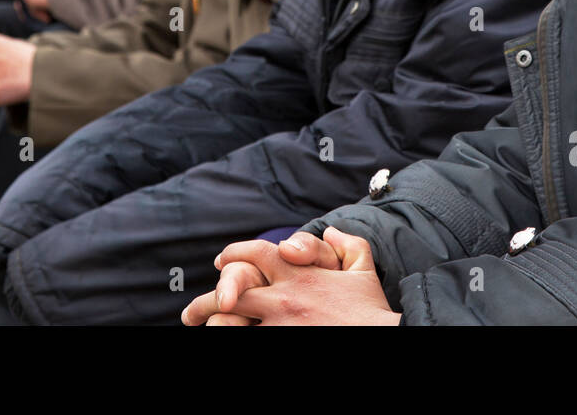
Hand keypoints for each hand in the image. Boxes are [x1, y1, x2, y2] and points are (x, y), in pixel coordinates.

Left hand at [182, 228, 400, 325]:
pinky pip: (249, 340)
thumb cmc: (372, 311)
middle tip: (192, 311)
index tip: (222, 261)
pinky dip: (235, 337)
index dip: (235, 254)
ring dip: (215, 324)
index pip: (257, 255)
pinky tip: (224, 338)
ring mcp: (280, 326)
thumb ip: (347, 244)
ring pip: (234, 322)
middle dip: (210, 299)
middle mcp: (284, 299)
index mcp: (299, 275)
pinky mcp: (283, 345)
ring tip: (200, 330)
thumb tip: (330, 231)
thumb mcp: (362, 267)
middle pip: (234, 290)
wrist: (384, 338)